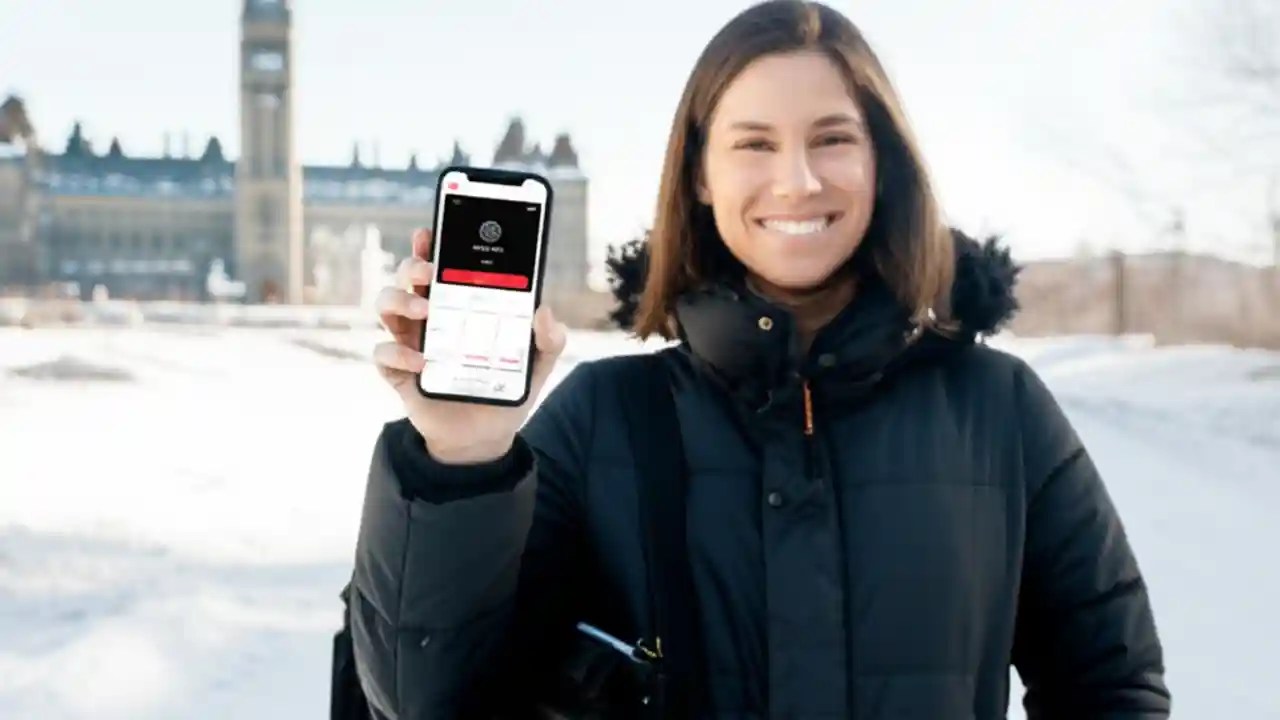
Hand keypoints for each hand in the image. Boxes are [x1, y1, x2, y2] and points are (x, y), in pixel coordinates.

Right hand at [373, 228, 567, 464]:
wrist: (485, 438)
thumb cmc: (506, 390)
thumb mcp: (536, 365)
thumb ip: (549, 340)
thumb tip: (544, 311)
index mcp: (458, 306)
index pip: (440, 266)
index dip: (430, 246)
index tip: (431, 231)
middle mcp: (429, 318)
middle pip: (406, 277)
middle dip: (413, 265)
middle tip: (430, 270)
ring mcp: (410, 343)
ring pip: (386, 305)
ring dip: (399, 299)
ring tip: (425, 309)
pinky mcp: (399, 374)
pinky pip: (382, 354)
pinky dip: (396, 353)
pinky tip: (421, 361)